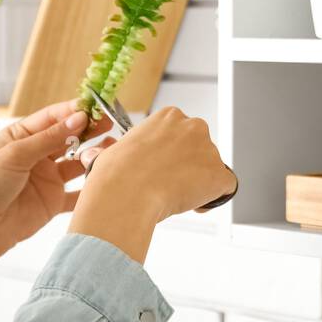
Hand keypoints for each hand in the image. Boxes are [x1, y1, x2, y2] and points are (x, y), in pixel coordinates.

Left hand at [0, 100, 111, 277]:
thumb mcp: (14, 156)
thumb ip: (48, 139)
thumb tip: (79, 118)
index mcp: (21, 137)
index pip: (53, 118)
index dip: (74, 111)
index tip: (95, 107)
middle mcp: (37, 155)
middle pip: (69, 137)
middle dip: (89, 129)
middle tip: (111, 122)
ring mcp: (47, 178)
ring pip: (78, 162)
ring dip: (94, 154)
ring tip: (113, 147)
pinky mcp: (54, 201)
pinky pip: (79, 193)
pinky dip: (92, 186)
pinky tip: (108, 178)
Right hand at [69, 106, 234, 263]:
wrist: (125, 194)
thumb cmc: (115, 174)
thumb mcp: (114, 151)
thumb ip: (122, 150)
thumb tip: (96, 155)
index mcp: (169, 116)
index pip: (181, 134)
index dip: (173, 154)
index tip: (163, 167)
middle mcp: (194, 126)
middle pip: (199, 148)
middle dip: (189, 165)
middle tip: (170, 184)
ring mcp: (209, 150)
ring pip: (211, 168)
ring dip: (199, 182)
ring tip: (176, 197)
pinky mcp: (219, 174)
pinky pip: (225, 187)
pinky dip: (214, 197)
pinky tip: (195, 205)